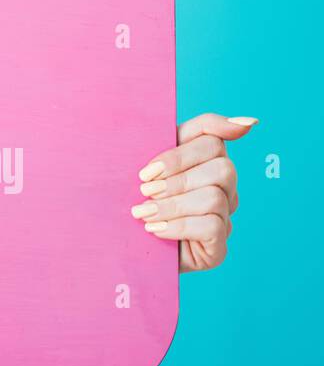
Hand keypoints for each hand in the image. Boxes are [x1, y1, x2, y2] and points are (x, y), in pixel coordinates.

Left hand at [133, 113, 256, 272]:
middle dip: (176, 178)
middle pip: (222, 167)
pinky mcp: (219, 247)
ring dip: (172, 204)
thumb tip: (239, 119)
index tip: (148, 169)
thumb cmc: (136, 197)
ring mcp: (225, 217)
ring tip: (143, 212)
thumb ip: (170, 138)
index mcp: (204, 159)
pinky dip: (178, 225)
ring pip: (214, 197)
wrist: (126, 245)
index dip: (182, 151)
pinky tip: (155, 229)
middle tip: (144, 189)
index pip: (212, 136)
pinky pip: (212, 226)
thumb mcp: (145, 165)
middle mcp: (223, 187)